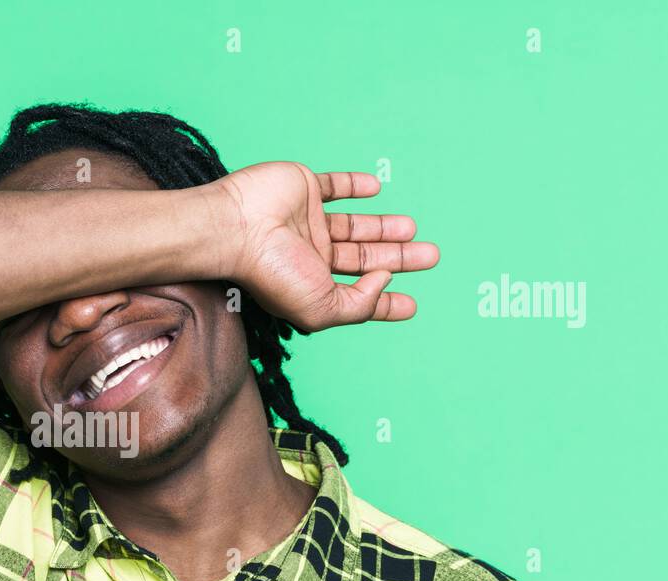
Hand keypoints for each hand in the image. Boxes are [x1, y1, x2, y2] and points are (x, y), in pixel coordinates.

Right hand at [213, 161, 438, 329]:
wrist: (237, 227)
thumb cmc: (270, 273)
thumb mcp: (322, 308)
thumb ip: (359, 303)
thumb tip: (385, 279)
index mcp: (313, 287)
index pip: (358, 296)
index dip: (386, 303)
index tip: (412, 305)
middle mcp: (312, 256)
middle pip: (365, 259)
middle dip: (399, 260)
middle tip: (430, 257)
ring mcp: (308, 221)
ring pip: (356, 226)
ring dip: (385, 228)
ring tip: (413, 230)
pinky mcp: (305, 188)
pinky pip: (336, 186)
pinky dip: (356, 186)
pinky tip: (377, 189)